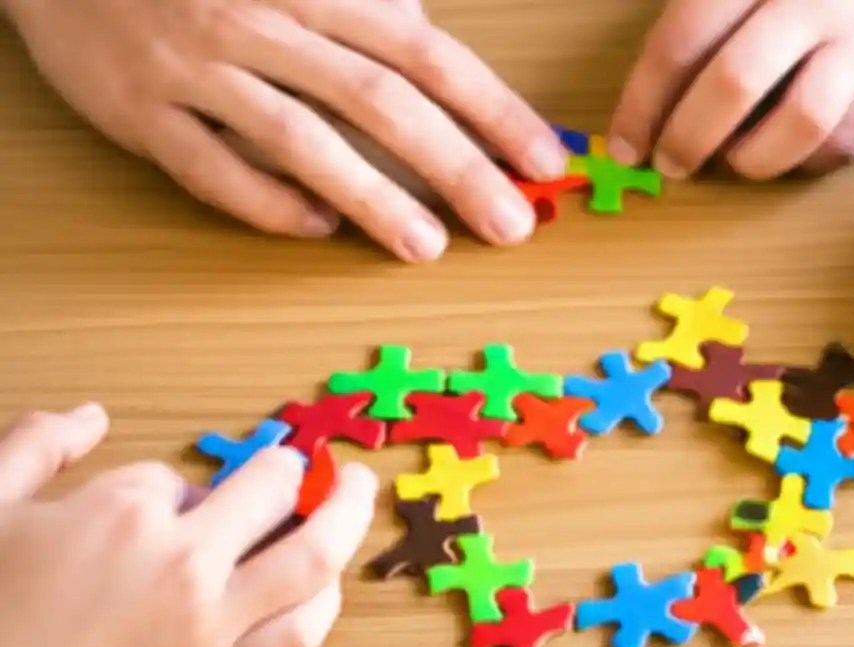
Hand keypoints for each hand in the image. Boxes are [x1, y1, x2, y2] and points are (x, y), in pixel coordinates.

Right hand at [0, 404, 376, 646]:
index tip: (155, 505)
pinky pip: (295, 638)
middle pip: (272, 494)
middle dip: (291, 472)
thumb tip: (91, 416)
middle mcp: (181, 563)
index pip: (176, 478)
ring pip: (310, 561)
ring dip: (346, 518)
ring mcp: (207, 625)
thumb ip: (37, 448)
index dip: (166, 488)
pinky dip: (323, 606)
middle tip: (311, 464)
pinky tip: (328, 586)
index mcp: (123, 512)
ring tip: (357, 493)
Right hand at [4, 0, 565, 260]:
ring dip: (372, 197)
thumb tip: (430, 36)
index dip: (491, 108)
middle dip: (454, 166)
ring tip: (428, 247)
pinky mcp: (139, 112)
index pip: (424, 52)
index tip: (543, 159)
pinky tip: (316, 230)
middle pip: (377, 99)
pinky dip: (265, 202)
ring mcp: (197, 70)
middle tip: (510, 225)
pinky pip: (209, 169)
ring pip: (299, 139)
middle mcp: (260, 22)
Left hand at [607, 0, 853, 179]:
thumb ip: (700, 14)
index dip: (644, 102)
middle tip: (671, 163)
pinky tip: (783, 150)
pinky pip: (846, 140)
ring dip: (751, 158)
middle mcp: (812, 0)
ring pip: (800, 121)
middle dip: (688, 138)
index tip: (626, 146)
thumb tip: (648, 98)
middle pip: (734, 83)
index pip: (682, 40)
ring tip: (731, 159)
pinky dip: (804, 161)